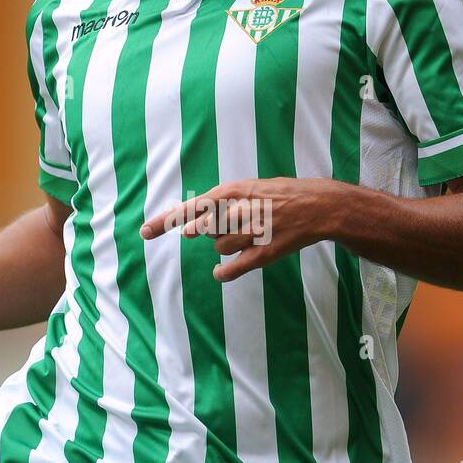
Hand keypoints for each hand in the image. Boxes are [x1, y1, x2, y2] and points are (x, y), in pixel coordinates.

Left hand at [140, 176, 344, 282]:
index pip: (192, 207)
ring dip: (224, 246)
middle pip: (204, 229)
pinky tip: (220, 273)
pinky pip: (233, 267)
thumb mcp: (248, 189)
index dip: (166, 221)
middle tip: (212, 228)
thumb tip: (191, 227)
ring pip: (219, 247)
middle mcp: (241, 210)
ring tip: (245, 236)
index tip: (144, 232)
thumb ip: (219, 206)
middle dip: (202, 231)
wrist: (318, 206)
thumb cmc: (279, 196)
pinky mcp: (265, 253)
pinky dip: (223, 272)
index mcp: (235, 191)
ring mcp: (253, 233)